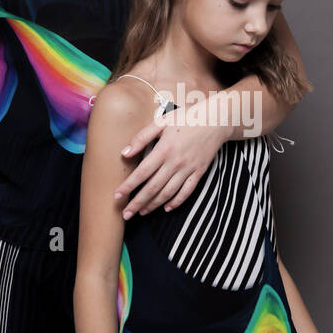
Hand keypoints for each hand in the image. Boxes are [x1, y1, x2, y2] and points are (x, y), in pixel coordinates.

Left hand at [115, 98, 229, 217]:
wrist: (215, 120)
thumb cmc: (186, 118)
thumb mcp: (161, 122)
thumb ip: (142, 137)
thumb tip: (125, 153)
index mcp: (164, 149)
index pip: (142, 173)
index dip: (129, 186)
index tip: (117, 196)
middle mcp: (175, 162)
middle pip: (153, 188)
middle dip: (138, 203)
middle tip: (126, 214)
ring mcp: (188, 169)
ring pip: (168, 193)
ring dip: (154, 205)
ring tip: (142, 212)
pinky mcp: (199, 172)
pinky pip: (187, 192)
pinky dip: (176, 202)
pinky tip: (166, 208)